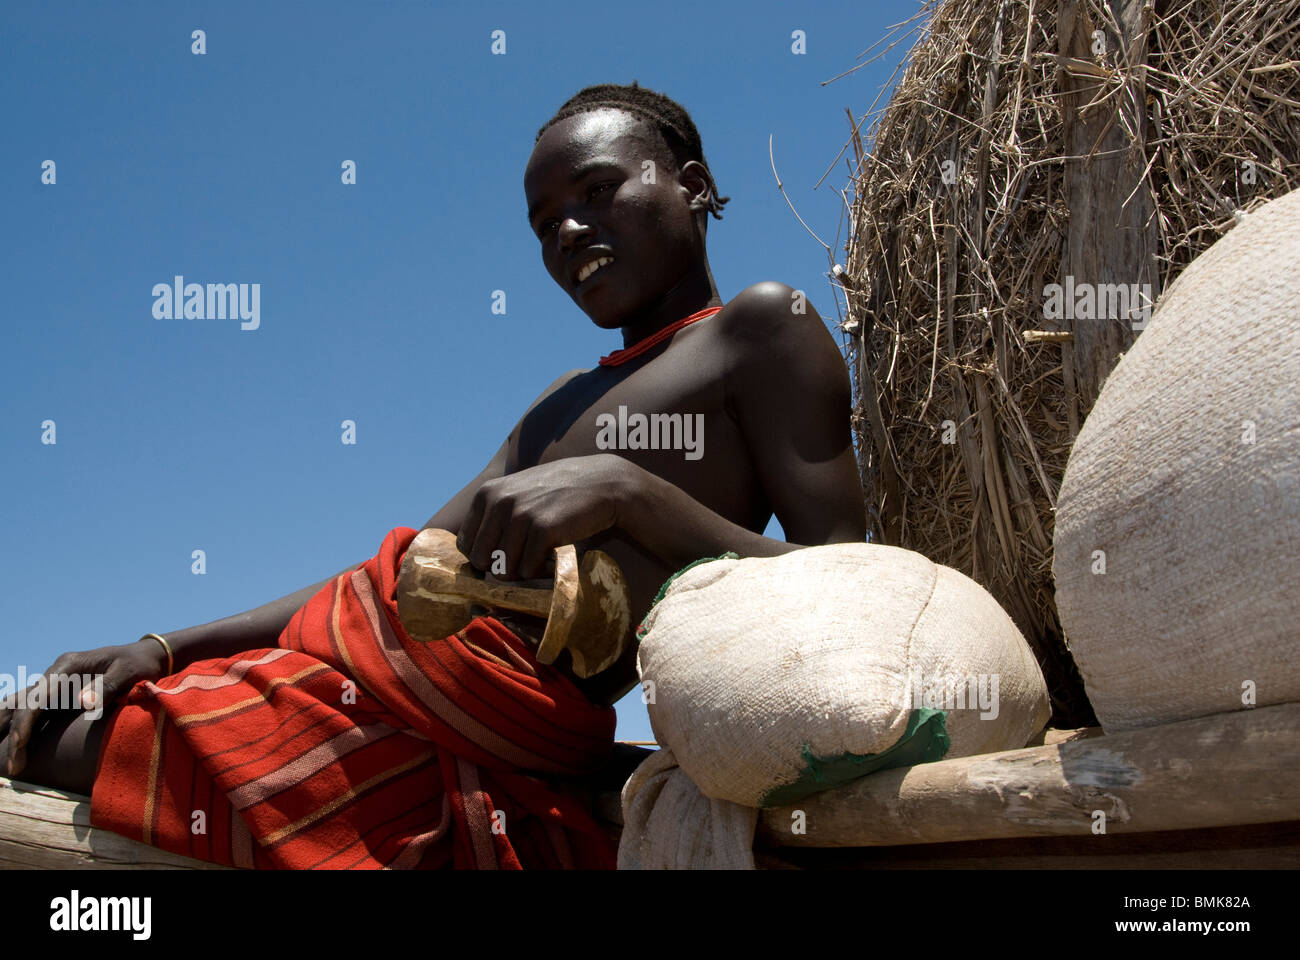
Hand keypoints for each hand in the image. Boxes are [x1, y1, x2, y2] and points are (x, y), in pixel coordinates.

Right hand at [0, 640, 167, 777]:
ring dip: (12, 731)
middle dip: (16, 735)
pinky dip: (22, 724)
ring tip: (11, 762)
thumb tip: (82, 703)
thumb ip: (106, 686)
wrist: (146, 656)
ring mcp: (57, 682)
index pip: (37, 697)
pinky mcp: (61, 693)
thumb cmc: (139, 664)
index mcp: (68, 665)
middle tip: (15, 767)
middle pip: (24, 704)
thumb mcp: (129, 672)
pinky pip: (34, 708)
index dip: (25, 722)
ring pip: (22, 705)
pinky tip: (16, 743)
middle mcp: (56, 672)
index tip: (20, 745)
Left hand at [457, 454, 638, 579]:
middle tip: (526, 557)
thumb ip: (493, 516)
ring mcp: (521, 515)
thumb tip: (474, 559)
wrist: (601, 483)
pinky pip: (527, 571)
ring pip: (503, 570)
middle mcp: (499, 502)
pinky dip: (541, 572)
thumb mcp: (517, 493)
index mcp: (487, 494)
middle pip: (482, 561)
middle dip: (502, 567)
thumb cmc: (557, 493)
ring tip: (541, 555)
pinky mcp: (543, 530)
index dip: (486, 555)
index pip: (466, 544)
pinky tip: (554, 556)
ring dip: (524, 571)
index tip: (508, 552)